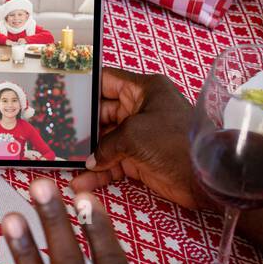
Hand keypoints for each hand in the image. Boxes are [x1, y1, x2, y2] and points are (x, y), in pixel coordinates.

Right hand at [71, 68, 203, 208]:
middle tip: (56, 135)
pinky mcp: (140, 159)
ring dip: (86, 154)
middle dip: (79, 127)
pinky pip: (112, 163)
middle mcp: (140, 109)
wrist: (207, 177)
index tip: (61, 94)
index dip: (84, 87)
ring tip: (63, 162)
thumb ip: (106, 144)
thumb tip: (90, 159)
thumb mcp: (134, 135)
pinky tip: (81, 182)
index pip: (106, 81)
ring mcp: (139, 135)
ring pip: (104, 142)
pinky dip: (98, 173)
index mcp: (144, 90)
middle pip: (101, 114)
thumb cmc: (176, 143)